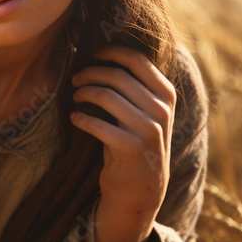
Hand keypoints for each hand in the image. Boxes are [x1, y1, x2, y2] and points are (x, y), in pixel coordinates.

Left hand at [69, 45, 175, 221]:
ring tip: (75, 97)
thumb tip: (100, 55)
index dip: (111, 52)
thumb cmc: (135, 142)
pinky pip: (97, 124)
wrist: (141, 189)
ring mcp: (148, 130)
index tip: (92, 54)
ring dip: (83, 93)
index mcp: (167, 96)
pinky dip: (80, 118)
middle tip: (75, 80)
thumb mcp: (145, 113)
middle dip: (89, 73)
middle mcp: (161, 111)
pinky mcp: (130, 148)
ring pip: (106, 96)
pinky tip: (75, 118)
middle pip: (116, 76)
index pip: (138, 60)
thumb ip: (134, 88)